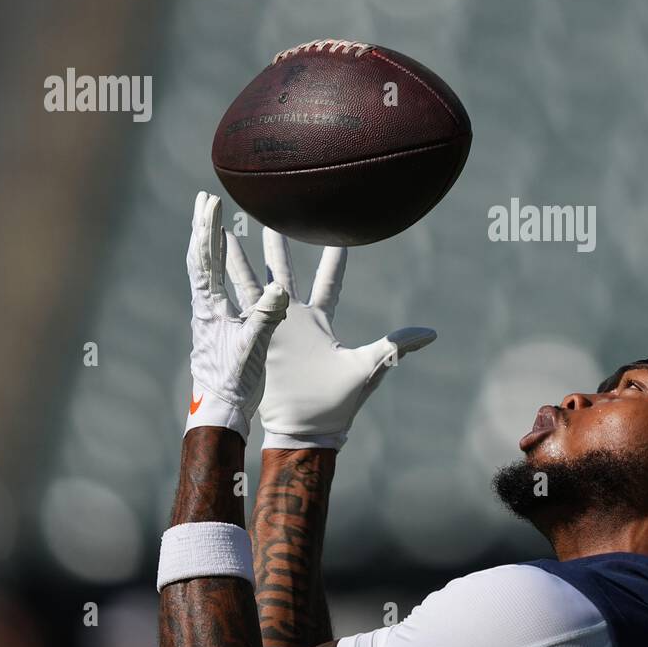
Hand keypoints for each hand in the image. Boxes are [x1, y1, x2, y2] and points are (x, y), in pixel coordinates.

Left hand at [185, 192, 288, 439]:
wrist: (219, 411)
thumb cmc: (234, 382)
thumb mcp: (254, 347)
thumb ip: (266, 316)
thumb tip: (278, 288)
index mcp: (209, 309)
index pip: (204, 260)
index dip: (208, 230)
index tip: (211, 203)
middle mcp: (203, 307)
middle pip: (199, 257)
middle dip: (203, 227)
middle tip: (205, 199)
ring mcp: (208, 316)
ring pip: (206, 271)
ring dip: (211, 243)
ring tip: (214, 222)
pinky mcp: (217, 326)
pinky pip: (216, 287)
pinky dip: (220, 266)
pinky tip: (225, 264)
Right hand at [224, 228, 435, 450]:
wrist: (306, 429)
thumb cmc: (338, 404)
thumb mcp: (370, 366)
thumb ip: (396, 346)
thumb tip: (432, 333)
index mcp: (321, 321)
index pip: (329, 281)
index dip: (334, 258)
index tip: (339, 234)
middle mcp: (295, 320)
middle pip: (286, 273)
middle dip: (280, 246)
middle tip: (274, 216)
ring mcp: (271, 328)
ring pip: (255, 285)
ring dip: (243, 260)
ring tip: (230, 233)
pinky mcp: (253, 341)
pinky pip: (239, 309)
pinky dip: (228, 288)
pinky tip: (214, 268)